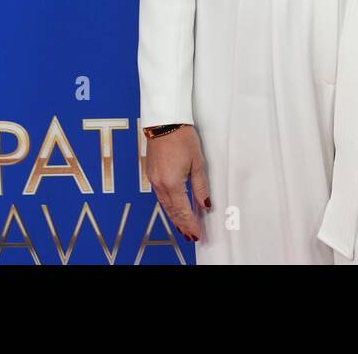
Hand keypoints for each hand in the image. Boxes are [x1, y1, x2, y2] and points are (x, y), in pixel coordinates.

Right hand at [145, 125, 210, 243]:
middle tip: (191, 236)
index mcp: (173, 184)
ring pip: (165, 205)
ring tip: (183, 227)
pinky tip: (173, 208)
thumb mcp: (198, 162)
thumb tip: (205, 203)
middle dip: (182, 225)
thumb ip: (201, 186)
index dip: (191, 225)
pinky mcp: (152, 174)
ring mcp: (154, 180)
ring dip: (175, 217)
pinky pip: (160, 196)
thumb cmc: (182, 138)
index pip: (183, 211)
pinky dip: (168, 205)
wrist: (164, 122)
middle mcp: (160, 184)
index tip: (197, 235)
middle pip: (172, 211)